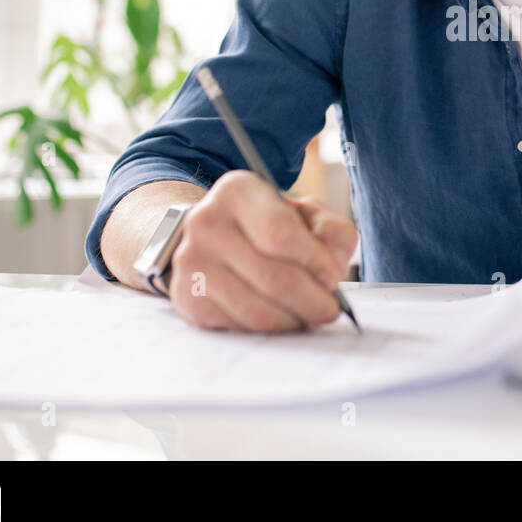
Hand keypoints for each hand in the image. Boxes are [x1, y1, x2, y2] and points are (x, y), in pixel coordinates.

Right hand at [166, 170, 357, 332]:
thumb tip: (331, 272)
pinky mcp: (187, 299)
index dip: (314, 262)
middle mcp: (207, 223)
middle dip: (312, 301)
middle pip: (272, 278)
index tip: (334, 278)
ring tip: (309, 315)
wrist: (213, 238)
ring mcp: (191, 263)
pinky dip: (269, 330)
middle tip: (330, 310)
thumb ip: (332, 232)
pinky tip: (280, 318)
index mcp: (238, 191)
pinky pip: (239, 328)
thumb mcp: (306, 214)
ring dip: (293, 321)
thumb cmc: (270, 226)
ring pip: (256, 311)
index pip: (280, 234)